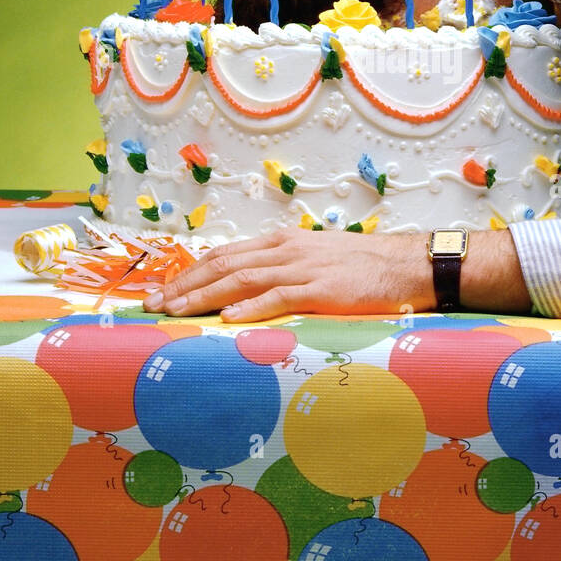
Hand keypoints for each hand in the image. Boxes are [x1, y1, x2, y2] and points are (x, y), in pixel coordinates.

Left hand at [142, 227, 531, 320]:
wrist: (408, 265)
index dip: (189, 273)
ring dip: (204, 295)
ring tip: (176, 311)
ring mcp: (302, 268)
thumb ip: (283, 271)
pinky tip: (228, 317)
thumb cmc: (363, 269)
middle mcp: (285, 250)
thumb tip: (247, 292)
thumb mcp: (316, 261)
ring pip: (241, 279)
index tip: (162, 291)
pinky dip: (250, 305)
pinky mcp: (320, 289)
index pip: (224, 255)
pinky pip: (279, 297)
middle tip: (153, 305)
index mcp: (282, 243)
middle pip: (222, 264)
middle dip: (184, 285)